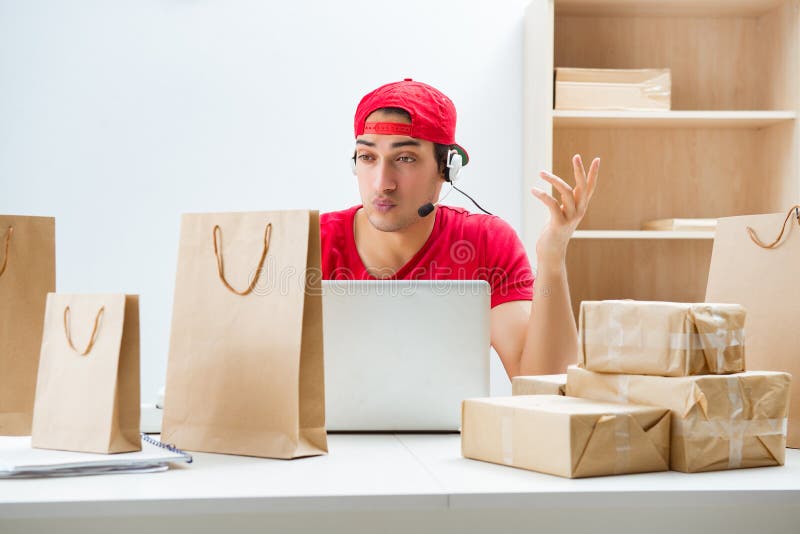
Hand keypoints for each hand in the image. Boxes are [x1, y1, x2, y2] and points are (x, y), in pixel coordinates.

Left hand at [531, 154, 599, 268]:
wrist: (551, 252)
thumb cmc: (555, 230)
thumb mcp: (562, 213)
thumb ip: (566, 201)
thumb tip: (564, 188)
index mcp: (580, 207)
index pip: (589, 187)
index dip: (593, 174)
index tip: (597, 159)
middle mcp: (579, 211)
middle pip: (582, 187)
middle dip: (580, 170)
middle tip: (576, 156)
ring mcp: (570, 217)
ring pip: (566, 192)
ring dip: (553, 180)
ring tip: (541, 172)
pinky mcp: (559, 223)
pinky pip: (552, 204)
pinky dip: (542, 195)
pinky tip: (533, 190)